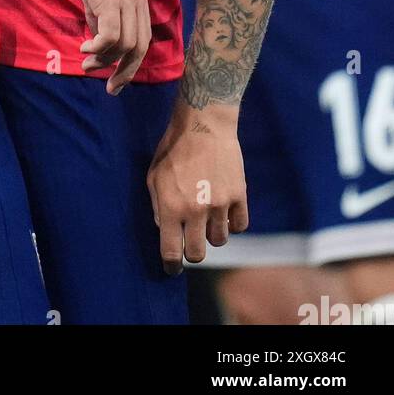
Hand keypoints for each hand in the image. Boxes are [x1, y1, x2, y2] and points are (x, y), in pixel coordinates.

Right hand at [53, 0, 150, 91]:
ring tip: (86, 63)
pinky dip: (99, 49)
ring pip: (125, 44)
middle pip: (140, 47)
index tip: (116, 79)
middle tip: (110, 87)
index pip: (143, 38)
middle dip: (125, 72)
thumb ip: (100, 12)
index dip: (132, 63)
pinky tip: (84, 49)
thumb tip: (97, 39)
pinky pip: (111, 35)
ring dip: (104, 61)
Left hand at [146, 102, 246, 274]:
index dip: (171, 266)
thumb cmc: (173, 149)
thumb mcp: (153, 176)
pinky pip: (239, 225)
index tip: (172, 269)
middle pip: (197, 254)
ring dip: (212, 234)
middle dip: (192, 253)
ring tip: (206, 218)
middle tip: (190, 245)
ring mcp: (219, 204)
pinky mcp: (239, 196)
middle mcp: (194, 210)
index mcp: (169, 206)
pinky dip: (232, 223)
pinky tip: (224, 212)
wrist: (203, 124)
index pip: (170, 251)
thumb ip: (156, 206)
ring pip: (219, 241)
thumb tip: (164, 229)